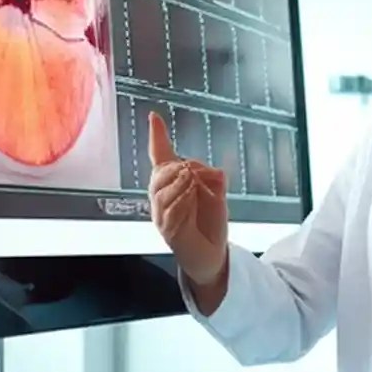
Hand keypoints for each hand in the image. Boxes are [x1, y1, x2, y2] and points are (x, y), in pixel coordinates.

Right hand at [147, 112, 229, 284]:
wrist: (212, 255)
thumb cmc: (209, 224)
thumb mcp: (217, 194)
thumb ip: (212, 178)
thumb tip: (203, 171)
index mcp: (172, 185)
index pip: (160, 157)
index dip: (157, 137)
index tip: (154, 116)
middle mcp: (161, 198)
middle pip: (160, 173)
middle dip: (177, 169)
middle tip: (194, 175)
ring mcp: (162, 215)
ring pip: (162, 191)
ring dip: (181, 185)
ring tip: (193, 187)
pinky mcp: (168, 231)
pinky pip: (169, 211)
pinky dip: (182, 202)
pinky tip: (190, 201)